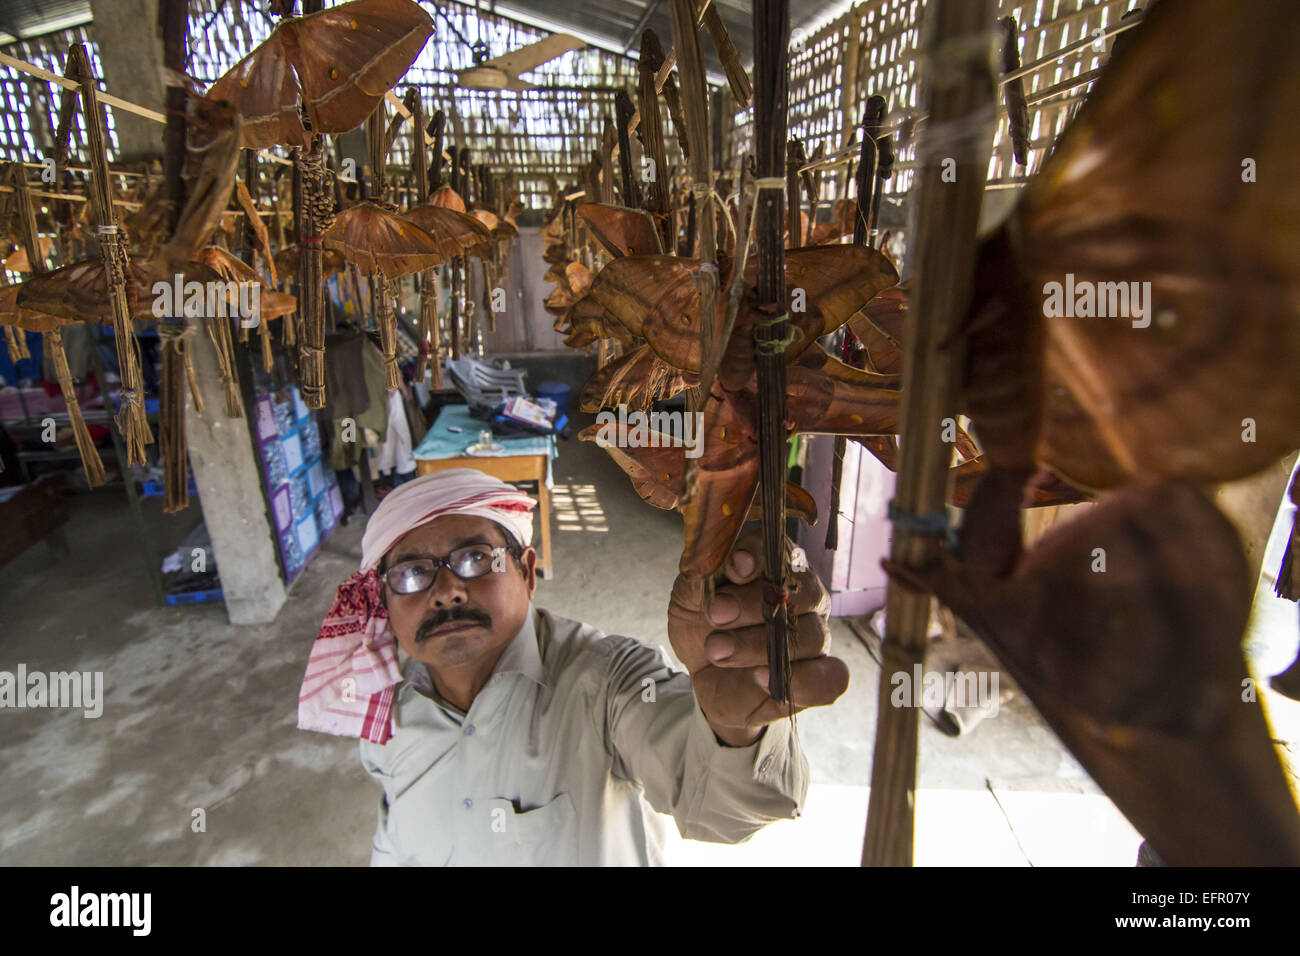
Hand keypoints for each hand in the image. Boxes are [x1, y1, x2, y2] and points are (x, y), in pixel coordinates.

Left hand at [667, 530, 849, 746]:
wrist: (705, 677)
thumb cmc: (703, 626)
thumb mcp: (690, 597)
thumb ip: (706, 575)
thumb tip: (730, 562)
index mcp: (777, 567)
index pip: (783, 550)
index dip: (761, 556)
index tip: (734, 570)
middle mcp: (805, 597)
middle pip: (803, 591)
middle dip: (753, 603)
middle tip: (715, 614)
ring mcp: (816, 637)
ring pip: (811, 635)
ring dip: (757, 644)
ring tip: (717, 650)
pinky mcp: (819, 677)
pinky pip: (833, 677)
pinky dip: (802, 680)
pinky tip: (761, 678)